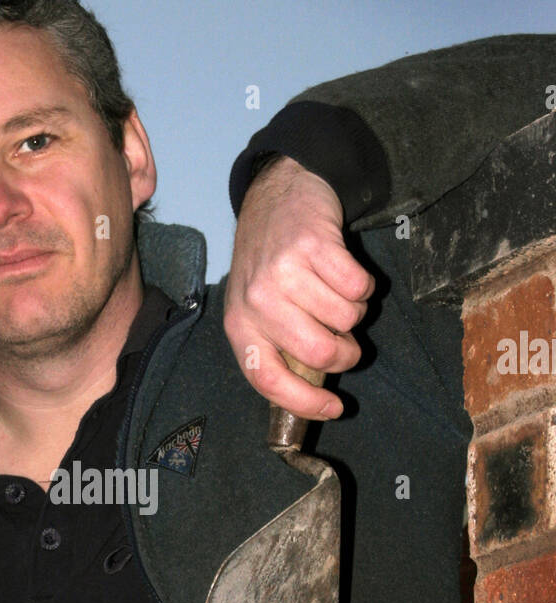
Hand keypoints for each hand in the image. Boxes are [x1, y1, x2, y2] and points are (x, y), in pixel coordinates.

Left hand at [223, 156, 374, 419]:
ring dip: (354, 310)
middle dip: (346, 352)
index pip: (267, 379)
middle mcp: (257, 301)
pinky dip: (363, 284)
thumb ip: (278, 346)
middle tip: (345, 338)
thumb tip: (314, 394)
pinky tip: (342, 269)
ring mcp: (284, 272)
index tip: (335, 408)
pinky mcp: (314, 245)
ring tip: (334, 291)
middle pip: (320, 354)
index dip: (304, 402)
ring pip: (347, 319)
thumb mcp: (257, 307)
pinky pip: (359, 287)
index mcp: (239, 324)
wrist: (278, 194)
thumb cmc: (271, 261)